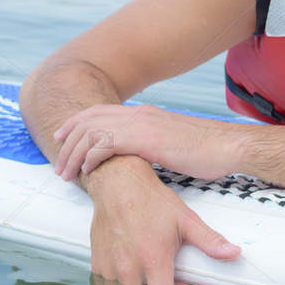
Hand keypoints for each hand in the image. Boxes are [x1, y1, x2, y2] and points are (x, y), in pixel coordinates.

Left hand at [53, 104, 247, 181]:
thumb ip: (153, 142)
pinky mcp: (144, 139)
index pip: (99, 112)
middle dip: (67, 141)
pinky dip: (90, 157)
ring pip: (91, 133)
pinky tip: (87, 171)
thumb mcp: (173, 142)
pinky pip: (104, 144)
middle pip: (88, 120)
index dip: (76, 124)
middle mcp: (139, 114)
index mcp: (145, 114)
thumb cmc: (207, 150)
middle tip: (57, 163)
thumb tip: (142, 153)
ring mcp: (141, 124)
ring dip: (73, 153)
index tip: (62, 139)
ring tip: (65, 172)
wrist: (227, 146)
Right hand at [84, 159, 240, 284]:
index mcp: (153, 259)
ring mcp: (109, 265)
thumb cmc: (153, 201)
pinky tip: (128, 273)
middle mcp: (129, 267)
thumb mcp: (186, 220)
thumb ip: (209, 241)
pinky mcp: (96, 260)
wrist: (118, 185)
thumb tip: (234, 253)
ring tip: (145, 282)